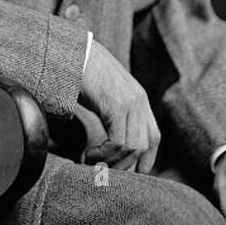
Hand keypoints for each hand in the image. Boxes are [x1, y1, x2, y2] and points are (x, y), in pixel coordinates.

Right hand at [78, 40, 160, 173]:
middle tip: (101, 172)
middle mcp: (140, 101)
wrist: (72, 52)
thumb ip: (112, 115)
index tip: (124, 172)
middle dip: (123, 166)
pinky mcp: (117, 105)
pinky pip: (118, 141)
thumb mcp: (103, 96)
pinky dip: (103, 154)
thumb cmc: (81, 74)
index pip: (154, 138)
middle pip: (144, 147)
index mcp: (139, 100)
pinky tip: (87, 154)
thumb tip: (110, 144)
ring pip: (132, 147)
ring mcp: (131, 102)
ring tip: (90, 162)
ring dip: (110, 162)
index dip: (144, 160)